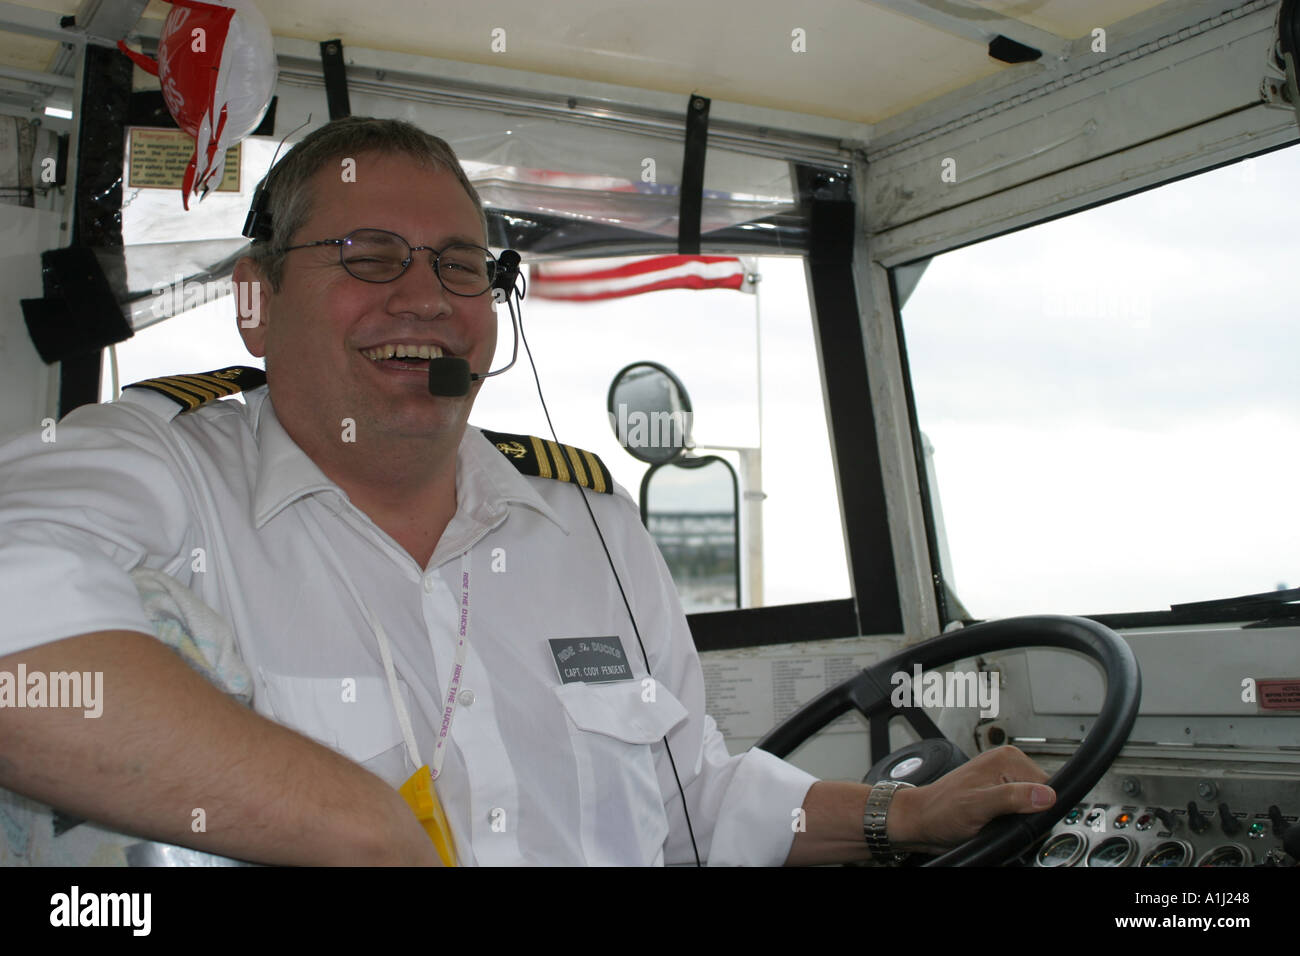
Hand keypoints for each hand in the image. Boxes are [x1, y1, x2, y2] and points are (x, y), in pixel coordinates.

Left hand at [886, 745, 1054, 854]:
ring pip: (1034, 806)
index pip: (1048, 785)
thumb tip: (1046, 795)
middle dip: (1030, 815)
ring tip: (997, 824)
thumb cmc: (940, 810)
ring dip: (1022, 821)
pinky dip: (1015, 823)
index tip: (1022, 820)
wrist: (921, 821)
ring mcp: (1004, 781)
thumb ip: (1011, 797)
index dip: (1041, 808)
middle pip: (1042, 797)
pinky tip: (999, 826)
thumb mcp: (977, 805)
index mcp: (1007, 759)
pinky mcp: (1001, 796)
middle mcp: (1008, 766)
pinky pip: (1022, 812)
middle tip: (1004, 824)